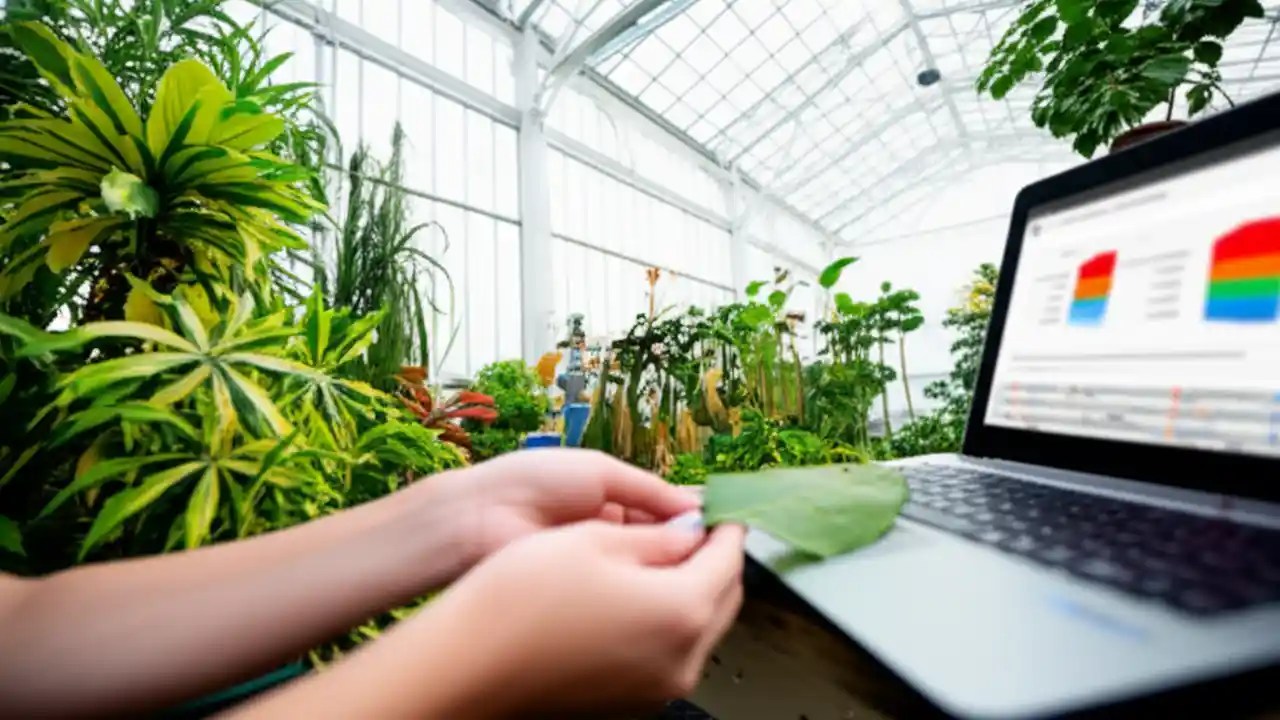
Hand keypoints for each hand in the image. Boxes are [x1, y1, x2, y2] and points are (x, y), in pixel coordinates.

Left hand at [406, 449, 699, 575]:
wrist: (479, 518)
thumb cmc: (532, 482)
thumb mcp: (602, 472)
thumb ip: (650, 491)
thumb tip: (698, 509)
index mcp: (611, 501)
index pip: (662, 513)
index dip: (691, 519)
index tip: (725, 524)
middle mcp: (608, 535)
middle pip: (660, 543)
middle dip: (687, 543)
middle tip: (722, 546)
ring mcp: (598, 567)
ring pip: (648, 568)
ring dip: (673, 564)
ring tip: (702, 560)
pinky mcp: (587, 593)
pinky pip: (627, 591)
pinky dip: (648, 585)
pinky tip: (671, 582)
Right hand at [416, 520, 746, 717]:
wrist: (464, 665)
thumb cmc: (519, 599)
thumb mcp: (593, 540)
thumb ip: (658, 536)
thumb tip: (691, 530)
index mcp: (679, 611)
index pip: (728, 560)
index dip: (725, 526)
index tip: (721, 508)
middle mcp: (680, 660)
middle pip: (724, 599)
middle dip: (715, 560)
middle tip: (695, 528)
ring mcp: (657, 689)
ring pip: (699, 630)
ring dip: (692, 591)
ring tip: (661, 556)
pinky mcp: (632, 704)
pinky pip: (671, 654)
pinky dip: (667, 623)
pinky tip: (636, 596)